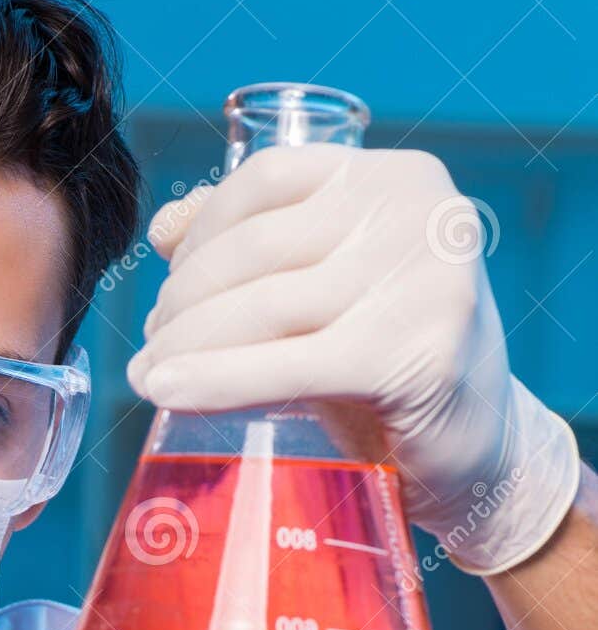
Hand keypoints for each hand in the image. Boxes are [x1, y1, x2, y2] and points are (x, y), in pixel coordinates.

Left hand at [128, 145, 578, 573]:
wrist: (480, 450)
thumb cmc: (391, 363)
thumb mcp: (327, 288)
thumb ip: (257, 246)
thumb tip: (163, 228)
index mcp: (398, 179)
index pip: (268, 179)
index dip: (202, 230)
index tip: (167, 284)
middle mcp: (420, 215)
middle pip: (259, 246)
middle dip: (185, 299)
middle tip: (150, 344)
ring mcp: (426, 283)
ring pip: (265, 306)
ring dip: (186, 344)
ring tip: (150, 374)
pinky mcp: (416, 356)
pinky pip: (289, 367)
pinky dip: (216, 381)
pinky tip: (168, 392)